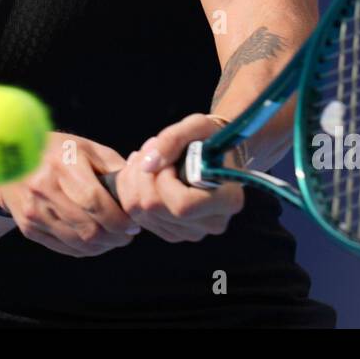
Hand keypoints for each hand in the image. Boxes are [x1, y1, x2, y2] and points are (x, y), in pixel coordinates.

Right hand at [0, 131, 141, 257]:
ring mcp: (33, 211)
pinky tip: (96, 242)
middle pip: (88, 228)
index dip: (119, 219)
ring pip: (77, 243)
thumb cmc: (58, 151)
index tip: (134, 224)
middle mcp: (44, 188)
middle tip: (128, 234)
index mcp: (63, 164)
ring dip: (103, 246)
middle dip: (115, 237)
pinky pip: (64, 248)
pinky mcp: (28, 227)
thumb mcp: (86, 148)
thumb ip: (114, 167)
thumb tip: (139, 191)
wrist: (9, 160)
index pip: (95, 202)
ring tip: (115, 238)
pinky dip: (85, 250)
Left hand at [113, 114, 244, 242]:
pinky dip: (132, 190)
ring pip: (140, 213)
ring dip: (134, 180)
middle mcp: (212, 223)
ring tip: (148, 158)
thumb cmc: (209, 138)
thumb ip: (173, 139)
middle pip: (155, 209)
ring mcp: (191, 232)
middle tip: (151, 150)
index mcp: (227, 200)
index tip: (169, 161)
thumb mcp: (197, 125)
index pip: (182, 205)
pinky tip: (145, 173)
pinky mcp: (173, 233)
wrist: (215, 154)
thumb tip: (148, 165)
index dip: (164, 181)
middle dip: (143, 175)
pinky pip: (137, 217)